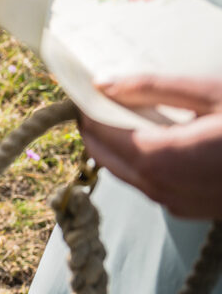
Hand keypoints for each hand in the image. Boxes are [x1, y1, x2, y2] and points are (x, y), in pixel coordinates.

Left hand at [79, 76, 221, 219]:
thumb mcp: (212, 94)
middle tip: (97, 101)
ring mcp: (176, 204)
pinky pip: (150, 184)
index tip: (84, 90)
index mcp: (160, 158)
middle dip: (95, 129)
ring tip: (124, 117)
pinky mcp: (189, 209)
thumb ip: (153, 88)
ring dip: (117, 147)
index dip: (88, 110)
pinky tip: (156, 141)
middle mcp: (161, 188)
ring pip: (126, 173)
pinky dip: (142, 163)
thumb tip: (102, 84)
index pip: (100, 133)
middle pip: (106, 157)